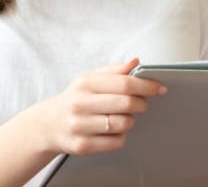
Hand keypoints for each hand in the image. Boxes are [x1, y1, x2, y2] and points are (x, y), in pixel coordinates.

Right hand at [42, 58, 166, 155]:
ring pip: (123, 124)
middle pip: (126, 104)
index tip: (159, 88)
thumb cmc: (74, 99)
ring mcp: (80, 126)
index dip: (146, 86)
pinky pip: (116, 142)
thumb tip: (136, 61)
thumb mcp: (89, 78)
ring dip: (130, 121)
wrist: (48, 124)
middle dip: (141, 104)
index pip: (124, 83)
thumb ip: (114, 70)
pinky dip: (121, 136)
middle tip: (142, 104)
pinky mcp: (82, 146)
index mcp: (85, 83)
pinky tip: (113, 130)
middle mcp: (80, 104)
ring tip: (123, 117)